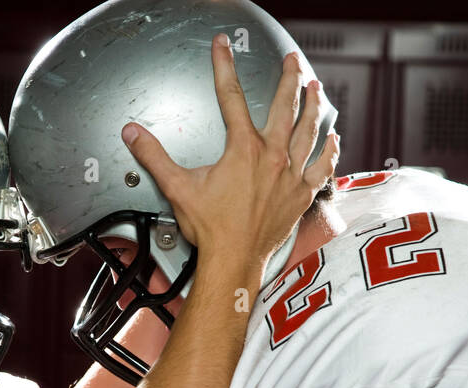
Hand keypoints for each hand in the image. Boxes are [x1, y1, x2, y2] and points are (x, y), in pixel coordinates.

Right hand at [121, 35, 339, 268]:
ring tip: (316, 88)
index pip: (231, 97)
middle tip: (291, 61)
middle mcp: (273, 157)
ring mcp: (291, 176)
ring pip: (309, 131)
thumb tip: (134, 135)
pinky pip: (322, 167)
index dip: (224, 67)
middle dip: (288, 79)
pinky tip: (334, 138)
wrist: (233, 260)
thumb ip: (155, 157)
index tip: (223, 47)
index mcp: (243, 149)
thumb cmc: (211, 229)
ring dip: (313, 106)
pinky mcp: (301, 195)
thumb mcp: (178, 187)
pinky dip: (329, 151)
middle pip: (285, 107)